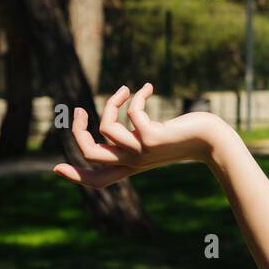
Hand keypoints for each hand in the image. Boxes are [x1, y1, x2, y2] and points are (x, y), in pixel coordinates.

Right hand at [53, 83, 224, 187]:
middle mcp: (133, 162)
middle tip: (79, 109)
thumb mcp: (155, 142)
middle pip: (89, 153)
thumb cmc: (184, 138)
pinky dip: (138, 96)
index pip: (97, 180)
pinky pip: (132, 112)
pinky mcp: (152, 138)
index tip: (56, 168)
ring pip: (105, 128)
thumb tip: (110, 129)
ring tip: (125, 90)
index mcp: (130, 167)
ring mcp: (141, 152)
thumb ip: (134, 139)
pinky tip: (148, 88)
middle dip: (77, 130)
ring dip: (111, 102)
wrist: (212, 141)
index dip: (75, 175)